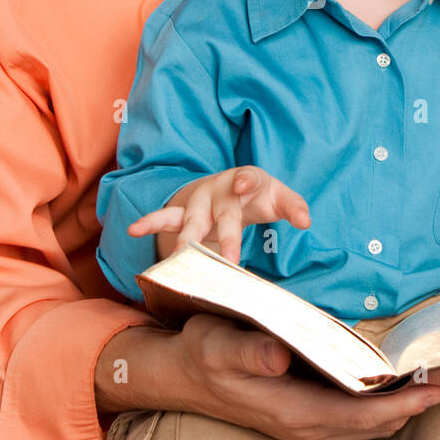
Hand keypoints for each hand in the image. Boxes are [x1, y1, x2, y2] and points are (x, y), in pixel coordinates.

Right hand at [95, 315, 439, 439]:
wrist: (181, 374)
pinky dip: (384, 399)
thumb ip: (252, 351)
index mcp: (295, 412)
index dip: (403, 402)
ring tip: (436, 371)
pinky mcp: (305, 416)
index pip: (364, 415)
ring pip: (370, 421)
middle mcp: (308, 426)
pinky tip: (397, 376)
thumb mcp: (221, 345)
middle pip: (377, 422)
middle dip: (417, 400)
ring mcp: (307, 425)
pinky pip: (356, 414)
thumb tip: (280, 356)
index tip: (437, 385)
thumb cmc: (204, 353)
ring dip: (404, 400)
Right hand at [127, 165, 310, 262]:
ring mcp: (199, 202)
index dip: (246, 181)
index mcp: (246, 179)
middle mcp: (219, 189)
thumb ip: (294, 206)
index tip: (244, 185)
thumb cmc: (259, 194)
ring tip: (180, 256)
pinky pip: (165, 218)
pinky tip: (133, 229)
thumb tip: (306, 221)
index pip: (248, 178)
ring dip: (186, 239)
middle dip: (225, 236)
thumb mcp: (278, 196)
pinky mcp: (184, 214)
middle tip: (229, 261)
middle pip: (222, 214)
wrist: (231, 187)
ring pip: (191, 221)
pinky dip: (149, 223)